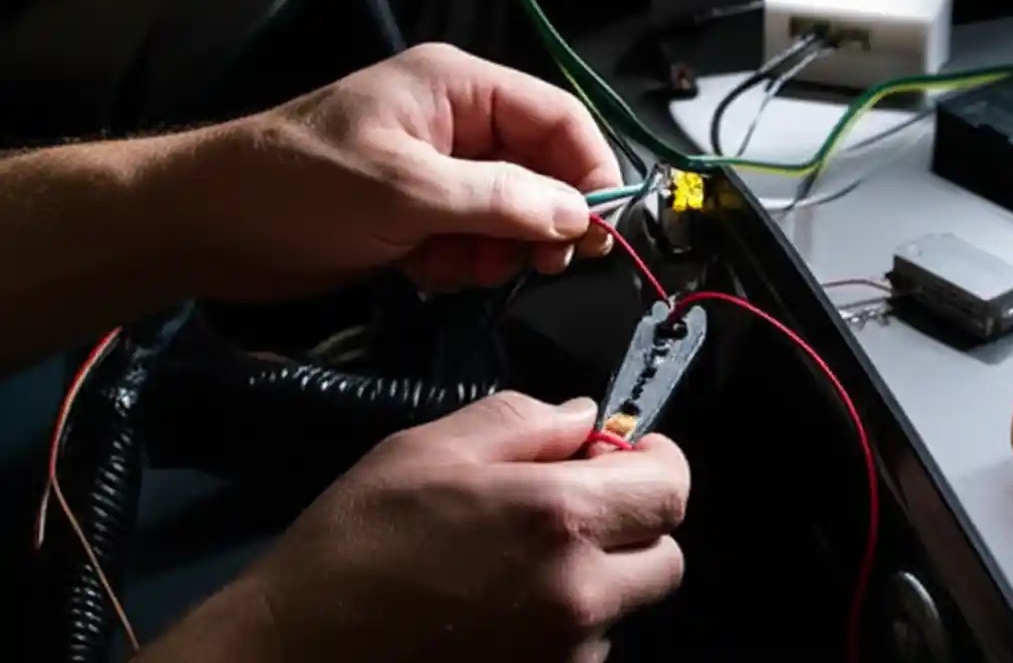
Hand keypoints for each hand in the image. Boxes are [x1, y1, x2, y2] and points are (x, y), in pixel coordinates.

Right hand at [140, 393, 688, 662]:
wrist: (297, 652)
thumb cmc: (356, 541)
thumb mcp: (429, 448)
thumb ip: (523, 421)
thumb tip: (585, 417)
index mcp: (558, 518)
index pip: (670, 491)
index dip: (659, 464)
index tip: (630, 455)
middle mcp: (579, 595)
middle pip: (665, 557)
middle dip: (634, 525)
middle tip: (573, 507)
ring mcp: (565, 656)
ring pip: (624, 607)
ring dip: (595, 578)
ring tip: (515, 565)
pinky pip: (583, 649)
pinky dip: (563, 625)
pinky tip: (498, 611)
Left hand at [173, 43, 619, 298]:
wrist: (210, 228)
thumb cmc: (300, 188)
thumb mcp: (408, 190)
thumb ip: (502, 201)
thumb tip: (580, 216)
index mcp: (458, 89)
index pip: (558, 119)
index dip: (590, 172)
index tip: (603, 231)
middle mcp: (456, 125)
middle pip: (541, 173)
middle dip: (539, 223)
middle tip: (534, 265)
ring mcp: (436, 173)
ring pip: (510, 217)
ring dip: (493, 252)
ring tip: (450, 264)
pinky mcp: (417, 216)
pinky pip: (472, 243)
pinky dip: (459, 265)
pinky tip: (421, 271)